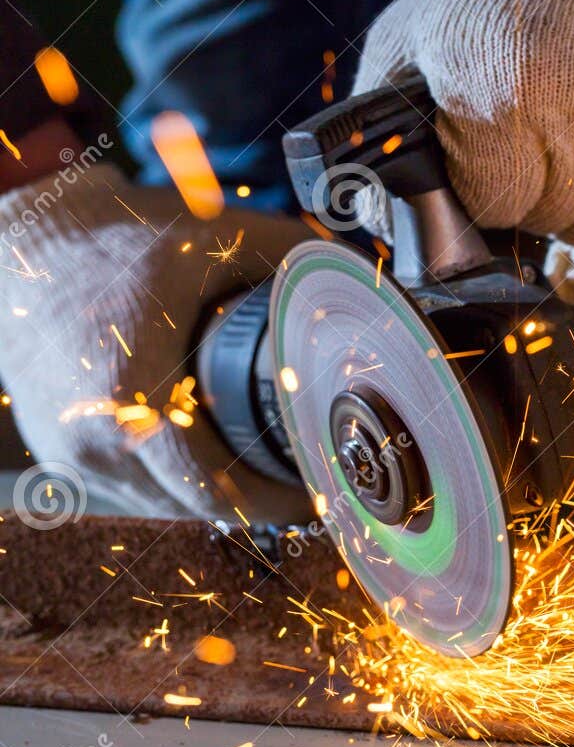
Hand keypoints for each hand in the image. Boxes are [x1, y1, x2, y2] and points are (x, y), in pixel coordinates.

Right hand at [0, 164, 311, 522]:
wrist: (24, 241)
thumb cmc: (114, 239)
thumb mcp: (215, 237)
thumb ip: (295, 254)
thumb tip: (365, 272)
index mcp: (134, 398)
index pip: (217, 492)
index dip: (277, 501)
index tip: (317, 489)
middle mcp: (96, 440)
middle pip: (199, 509)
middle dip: (258, 500)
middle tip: (307, 480)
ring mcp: (72, 452)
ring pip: (165, 507)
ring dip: (218, 498)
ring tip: (268, 473)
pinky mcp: (61, 452)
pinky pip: (135, 490)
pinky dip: (179, 486)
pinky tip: (214, 463)